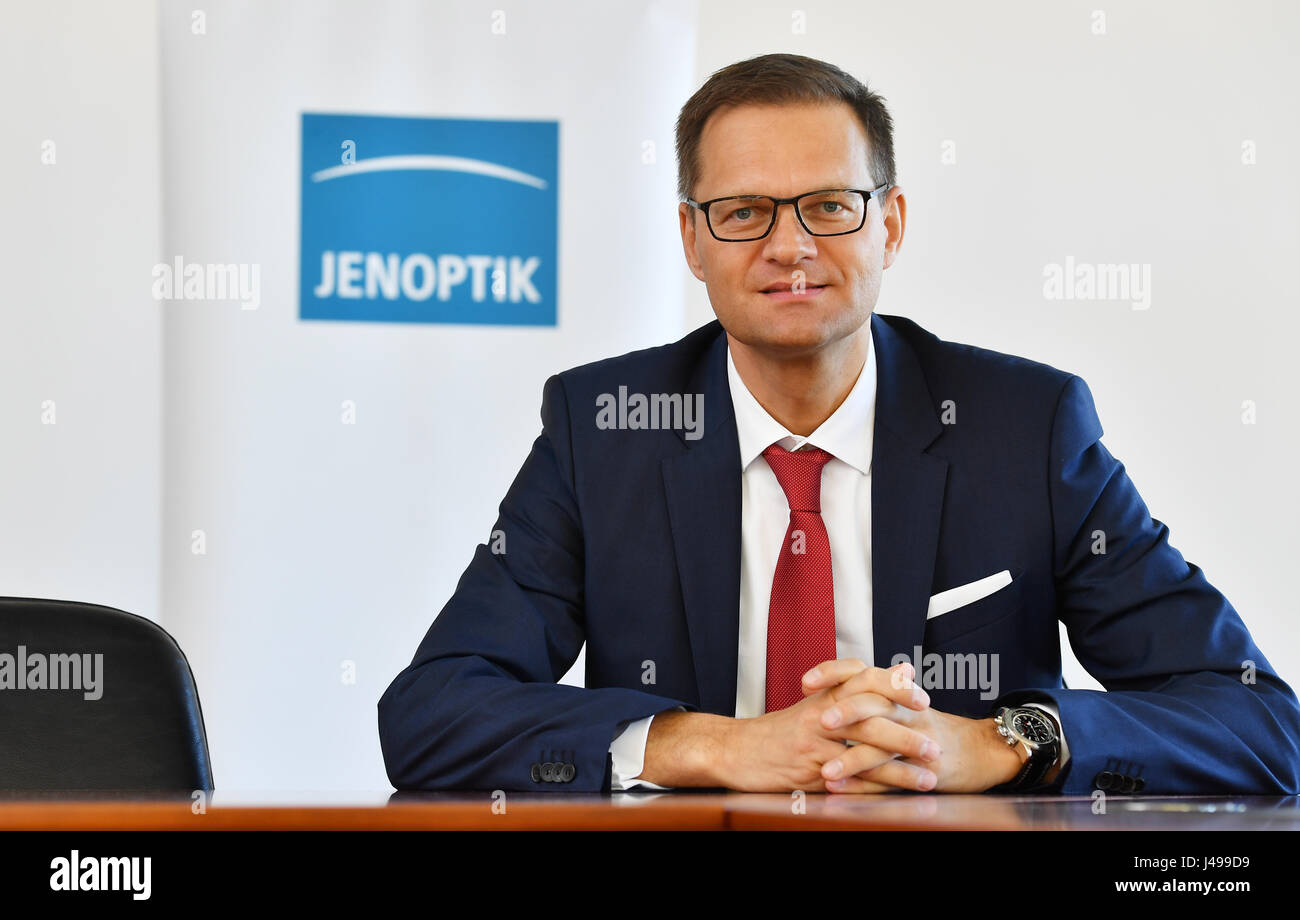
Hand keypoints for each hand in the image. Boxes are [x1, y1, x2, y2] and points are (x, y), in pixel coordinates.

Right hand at [718, 661, 939, 791]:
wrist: (735, 750)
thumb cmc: (776, 735)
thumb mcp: (810, 709)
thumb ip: (847, 697)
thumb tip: (892, 681)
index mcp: (824, 694)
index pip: (865, 677)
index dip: (895, 685)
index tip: (922, 697)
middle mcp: (822, 711)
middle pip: (872, 712)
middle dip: (908, 729)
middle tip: (935, 744)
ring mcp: (815, 738)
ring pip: (865, 745)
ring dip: (901, 763)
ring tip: (929, 775)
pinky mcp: (809, 765)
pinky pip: (850, 775)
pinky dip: (876, 786)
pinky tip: (897, 796)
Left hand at [804, 661, 1024, 792]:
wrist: (983, 751)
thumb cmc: (933, 728)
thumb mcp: (905, 705)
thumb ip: (874, 694)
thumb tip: (833, 685)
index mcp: (897, 692)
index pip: (864, 672)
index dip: (834, 674)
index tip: (805, 683)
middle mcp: (908, 711)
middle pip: (876, 703)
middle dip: (846, 711)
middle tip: (818, 721)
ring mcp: (919, 740)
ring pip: (884, 746)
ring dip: (852, 759)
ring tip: (825, 770)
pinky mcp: (927, 770)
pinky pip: (893, 778)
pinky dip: (865, 786)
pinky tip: (841, 790)